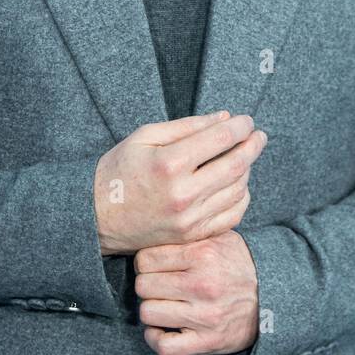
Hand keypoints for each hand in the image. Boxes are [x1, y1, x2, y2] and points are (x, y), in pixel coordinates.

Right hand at [94, 110, 265, 255]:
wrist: (96, 216)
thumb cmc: (118, 170)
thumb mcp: (145, 137)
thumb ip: (186, 127)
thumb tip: (224, 118)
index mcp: (169, 163)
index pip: (220, 139)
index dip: (240, 127)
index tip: (247, 120)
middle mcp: (183, 193)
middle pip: (235, 165)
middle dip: (252, 146)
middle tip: (258, 136)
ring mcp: (189, 218)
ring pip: (237, 190)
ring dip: (247, 170)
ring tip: (245, 157)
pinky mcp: (191, 235)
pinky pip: (231, 216)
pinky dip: (241, 198)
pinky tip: (238, 185)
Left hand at [134, 229, 259, 354]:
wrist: (274, 295)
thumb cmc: (239, 264)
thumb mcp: (219, 238)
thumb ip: (188, 234)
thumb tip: (154, 230)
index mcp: (203, 255)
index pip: (146, 259)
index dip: (145, 262)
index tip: (152, 266)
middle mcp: (202, 285)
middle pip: (143, 286)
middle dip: (147, 284)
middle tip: (158, 285)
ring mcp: (204, 316)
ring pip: (148, 313)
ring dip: (151, 309)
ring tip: (162, 304)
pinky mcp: (207, 341)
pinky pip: (164, 345)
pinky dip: (155, 338)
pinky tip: (160, 328)